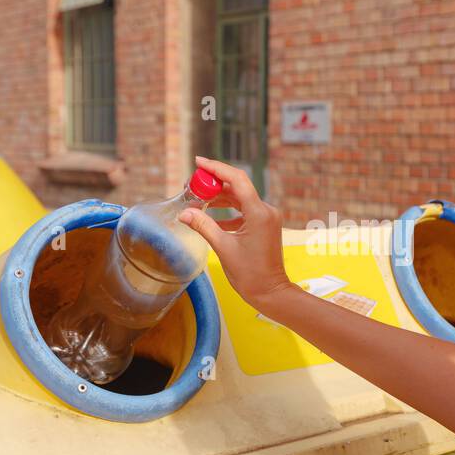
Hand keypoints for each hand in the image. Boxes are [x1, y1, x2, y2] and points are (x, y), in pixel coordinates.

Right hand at [179, 157, 295, 310]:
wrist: (271, 292)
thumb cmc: (250, 274)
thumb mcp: (223, 248)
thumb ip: (203, 226)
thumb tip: (184, 213)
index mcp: (259, 213)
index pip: (236, 180)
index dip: (216, 168)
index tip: (198, 162)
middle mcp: (266, 211)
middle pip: (237, 187)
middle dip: (214, 184)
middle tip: (193, 185)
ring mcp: (267, 218)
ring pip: (240, 198)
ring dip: (220, 198)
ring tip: (198, 200)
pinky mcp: (265, 225)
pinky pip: (244, 211)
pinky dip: (228, 211)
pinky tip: (211, 217)